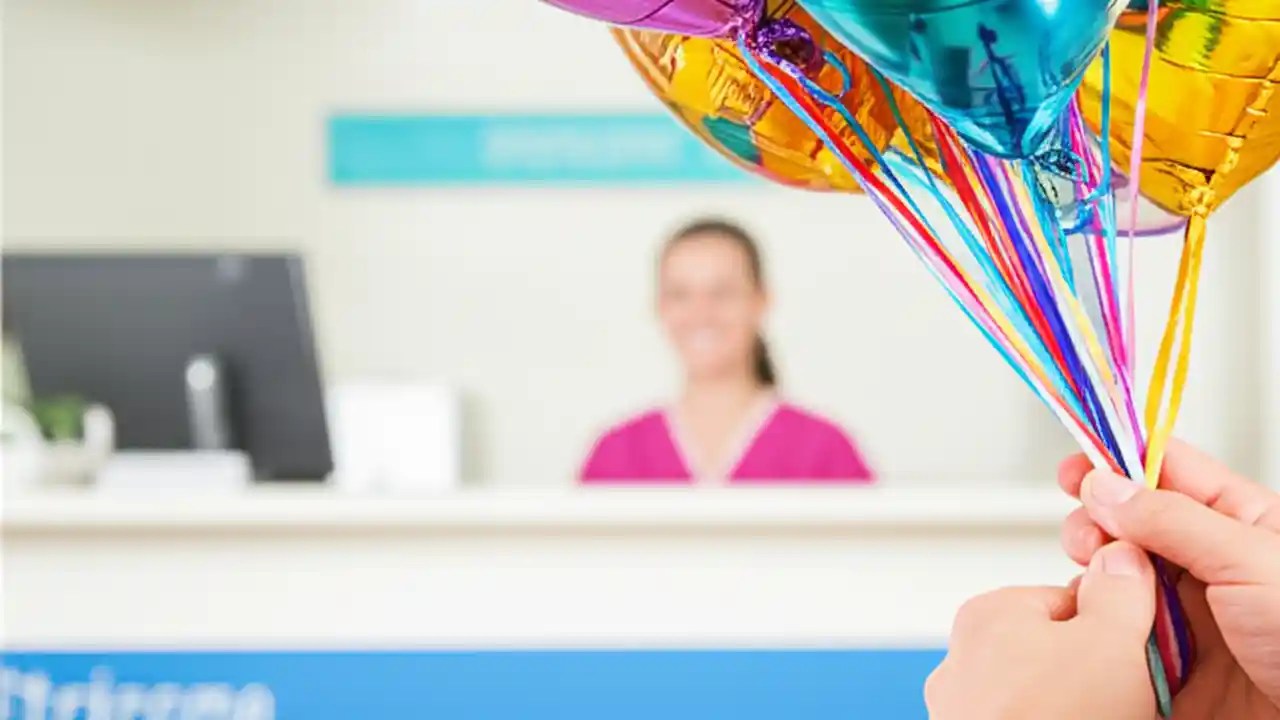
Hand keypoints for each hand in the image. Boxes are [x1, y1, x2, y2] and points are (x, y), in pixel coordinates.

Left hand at [926, 542, 1156, 719]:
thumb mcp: (1111, 640)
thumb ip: (1119, 591)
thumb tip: (1120, 557)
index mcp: (987, 614)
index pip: (1065, 601)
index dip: (1112, 630)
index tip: (1135, 655)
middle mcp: (962, 660)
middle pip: (1053, 654)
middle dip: (1092, 677)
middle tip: (1123, 701)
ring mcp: (962, 713)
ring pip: (1040, 699)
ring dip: (1074, 710)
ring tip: (1104, 718)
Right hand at [1060, 440, 1279, 717]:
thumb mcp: (1252, 560)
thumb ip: (1173, 518)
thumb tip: (1106, 487)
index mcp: (1240, 523)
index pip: (1168, 472)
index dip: (1118, 463)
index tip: (1075, 469)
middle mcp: (1208, 565)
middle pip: (1130, 523)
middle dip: (1096, 524)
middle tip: (1087, 540)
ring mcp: (1186, 613)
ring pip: (1116, 577)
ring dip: (1096, 577)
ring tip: (1103, 590)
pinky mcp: (1168, 662)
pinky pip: (1115, 633)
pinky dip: (1097, 626)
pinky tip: (1099, 626)